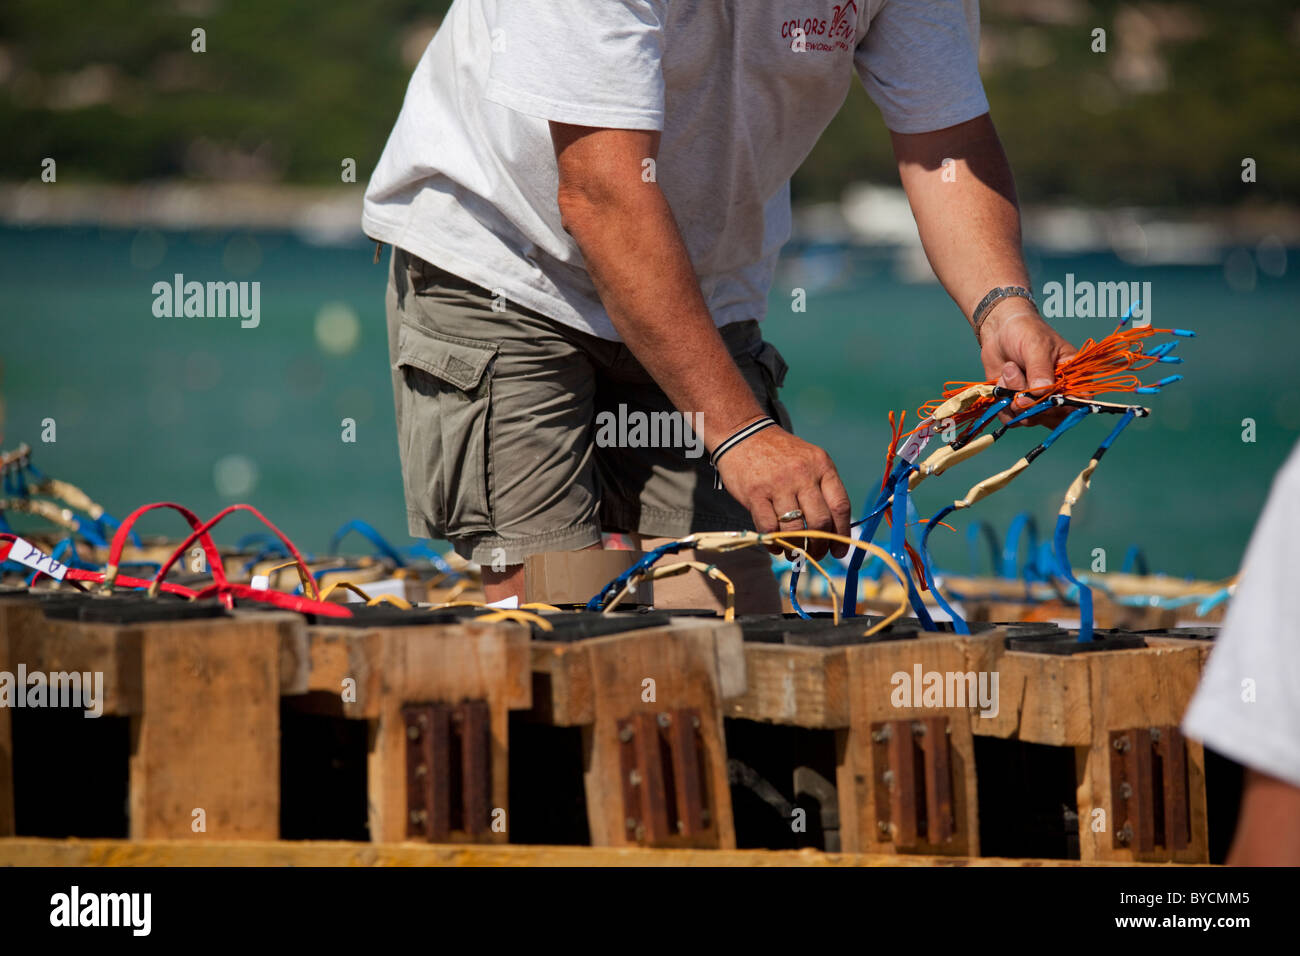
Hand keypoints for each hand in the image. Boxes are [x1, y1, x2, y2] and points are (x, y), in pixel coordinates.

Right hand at [715, 426, 851, 560]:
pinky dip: (774, 543)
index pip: (840, 507)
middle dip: (820, 546)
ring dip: (797, 549)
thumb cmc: (779, 454)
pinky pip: (769, 528)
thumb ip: (822, 489)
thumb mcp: (809, 461)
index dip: (842, 534)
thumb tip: (833, 531)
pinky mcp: (755, 493)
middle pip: (820, 522)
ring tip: (794, 554)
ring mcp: (778, 484)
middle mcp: (803, 474)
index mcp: (822, 466)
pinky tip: (776, 546)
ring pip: (795, 529)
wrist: (743, 434)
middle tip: (816, 554)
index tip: (839, 551)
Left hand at [978, 305, 1076, 424]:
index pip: (1077, 403)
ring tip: (1009, 369)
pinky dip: (1002, 403)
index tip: (1043, 399)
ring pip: (1029, 418)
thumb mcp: (1037, 346)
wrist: (1000, 330)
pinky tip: (1001, 381)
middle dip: (1030, 404)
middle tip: (1016, 385)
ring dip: (1013, 397)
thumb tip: (1040, 393)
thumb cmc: (1026, 331)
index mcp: (1073, 377)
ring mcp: (1037, 400)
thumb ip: (1040, 370)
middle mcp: (1058, 393)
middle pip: (1052, 417)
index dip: (1061, 407)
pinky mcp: (1017, 404)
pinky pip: (1011, 418)